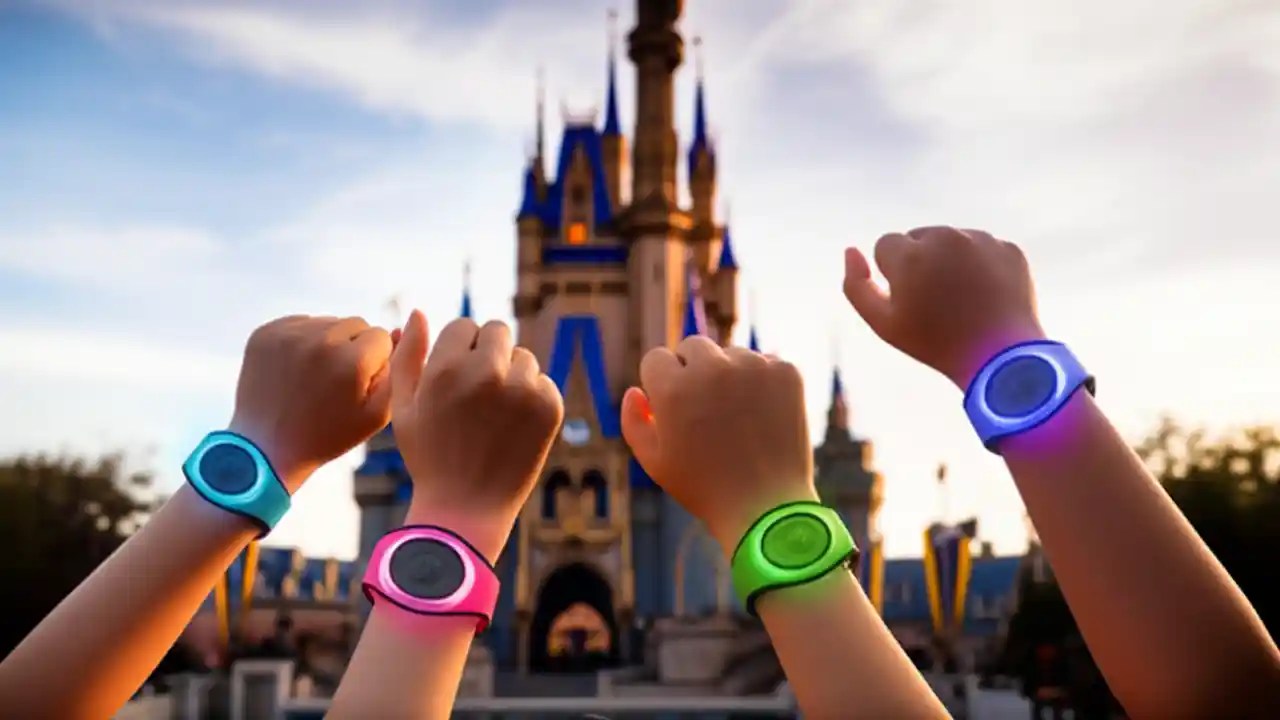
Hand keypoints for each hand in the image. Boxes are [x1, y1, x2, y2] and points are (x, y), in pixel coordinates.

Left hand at [229, 315, 393, 492]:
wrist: (267, 448)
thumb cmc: (329, 435)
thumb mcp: (377, 415)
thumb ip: (398, 371)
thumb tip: (400, 330)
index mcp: (352, 361)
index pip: (382, 335)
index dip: (375, 360)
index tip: (359, 384)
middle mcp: (321, 340)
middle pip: (356, 323)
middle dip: (354, 346)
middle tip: (338, 380)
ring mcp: (289, 334)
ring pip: (328, 322)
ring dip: (329, 342)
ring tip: (316, 376)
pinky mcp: (266, 333)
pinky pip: (300, 323)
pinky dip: (303, 341)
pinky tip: (297, 369)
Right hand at [389, 311, 562, 560]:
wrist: (467, 509)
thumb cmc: (429, 458)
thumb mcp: (404, 407)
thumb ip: (408, 355)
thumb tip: (418, 311)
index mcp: (447, 367)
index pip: (464, 326)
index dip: (459, 352)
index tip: (457, 380)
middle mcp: (487, 372)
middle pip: (498, 332)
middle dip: (489, 354)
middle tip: (479, 392)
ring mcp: (523, 389)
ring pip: (523, 358)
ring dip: (511, 376)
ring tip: (494, 415)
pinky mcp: (550, 407)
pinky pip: (543, 382)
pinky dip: (532, 398)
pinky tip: (513, 427)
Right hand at [620, 336, 817, 554]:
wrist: (766, 506)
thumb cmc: (704, 488)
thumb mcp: (654, 461)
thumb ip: (633, 421)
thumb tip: (636, 390)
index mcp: (674, 387)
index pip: (657, 358)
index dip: (662, 385)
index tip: (675, 409)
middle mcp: (712, 368)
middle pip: (693, 347)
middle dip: (694, 372)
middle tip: (707, 411)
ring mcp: (752, 367)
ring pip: (731, 355)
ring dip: (729, 375)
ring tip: (738, 418)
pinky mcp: (785, 372)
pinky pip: (765, 363)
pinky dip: (762, 383)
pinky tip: (762, 415)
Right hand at [842, 226, 1045, 388]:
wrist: (1000, 357)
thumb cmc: (934, 343)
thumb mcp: (882, 324)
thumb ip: (856, 286)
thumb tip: (851, 250)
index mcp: (910, 255)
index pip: (885, 245)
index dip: (892, 273)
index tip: (908, 299)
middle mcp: (945, 237)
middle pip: (919, 237)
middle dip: (920, 260)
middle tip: (936, 300)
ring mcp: (980, 240)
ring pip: (951, 240)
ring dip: (950, 260)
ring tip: (961, 298)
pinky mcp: (1008, 248)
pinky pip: (983, 248)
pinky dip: (981, 265)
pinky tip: (984, 295)